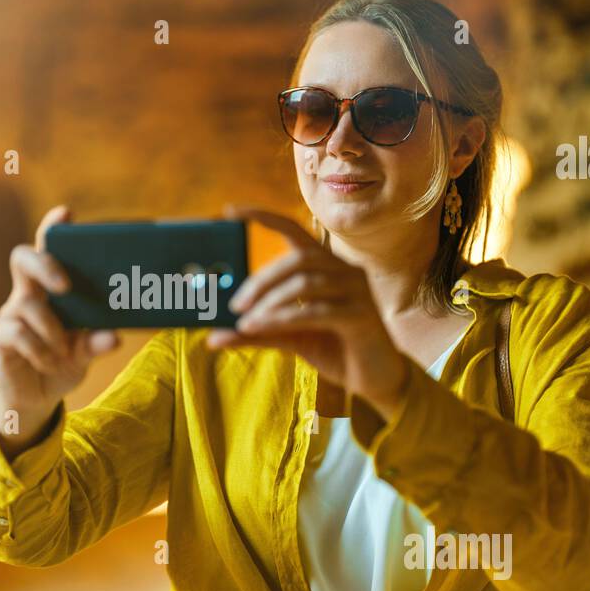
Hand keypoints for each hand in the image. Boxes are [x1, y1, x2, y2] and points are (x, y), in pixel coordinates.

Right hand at [0, 205, 119, 452]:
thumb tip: (114, 337)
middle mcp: (26, 294)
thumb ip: (96, 341)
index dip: (53, 229)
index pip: (47, 249)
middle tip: (65, 285)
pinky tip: (51, 362)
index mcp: (49, 288)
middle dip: (45, 264)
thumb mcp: (85, 352)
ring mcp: (10, 314)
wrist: (36, 398)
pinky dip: (41, 350)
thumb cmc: (62, 362)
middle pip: (22, 258)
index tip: (66, 213)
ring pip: (27, 305)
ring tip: (65, 352)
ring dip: (52, 330)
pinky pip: (18, 334)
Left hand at [206, 205, 409, 416]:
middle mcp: (345, 270)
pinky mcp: (361, 315)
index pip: (294, 230)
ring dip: (270, 303)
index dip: (263, 216)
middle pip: (297, 260)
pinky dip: (283, 318)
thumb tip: (214, 338)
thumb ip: (256, 333)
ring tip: (246, 323)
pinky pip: (316, 311)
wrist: (375, 379)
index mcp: (327, 266)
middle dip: (261, 281)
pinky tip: (261, 328)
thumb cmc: (334, 349)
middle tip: (236, 305)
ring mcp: (357, 291)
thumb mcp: (289, 337)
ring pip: (305, 284)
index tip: (229, 211)